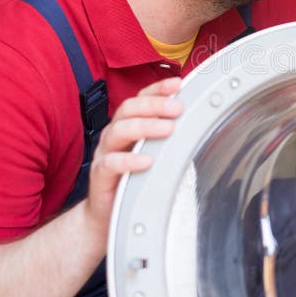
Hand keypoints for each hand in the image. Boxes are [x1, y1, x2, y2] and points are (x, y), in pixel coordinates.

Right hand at [84, 77, 182, 233]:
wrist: (107, 212)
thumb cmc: (134, 178)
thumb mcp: (153, 153)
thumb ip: (167, 137)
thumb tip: (196, 122)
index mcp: (127, 126)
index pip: (139, 99)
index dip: (157, 89)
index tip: (177, 84)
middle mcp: (114, 135)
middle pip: (128, 110)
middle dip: (154, 105)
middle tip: (177, 108)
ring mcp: (105, 153)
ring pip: (118, 131)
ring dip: (144, 127)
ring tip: (167, 129)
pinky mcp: (99, 175)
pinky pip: (110, 163)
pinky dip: (129, 160)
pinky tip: (147, 160)